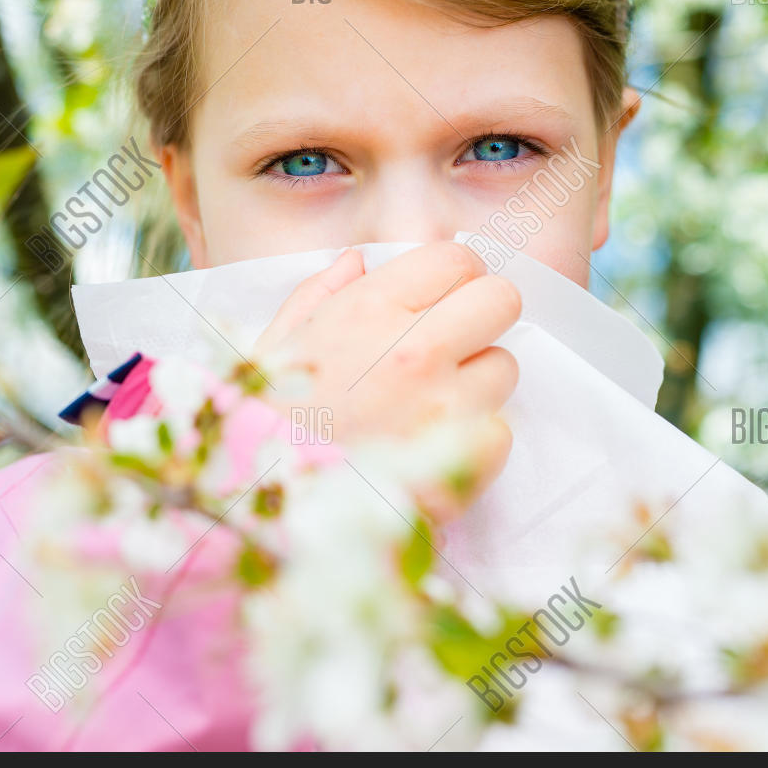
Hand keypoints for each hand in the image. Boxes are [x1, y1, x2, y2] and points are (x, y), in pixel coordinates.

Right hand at [253, 241, 520, 519]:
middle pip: (500, 301)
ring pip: (504, 367)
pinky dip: (474, 440)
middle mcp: (417, 349)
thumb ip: (318, 294)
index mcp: (370, 310)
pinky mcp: (466, 461)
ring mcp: (447, 406)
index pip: (457, 260)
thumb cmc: (264, 424)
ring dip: (475, 382)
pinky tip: (431, 448)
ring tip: (428, 406)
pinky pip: (500, 429)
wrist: (265, 506)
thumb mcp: (274, 344)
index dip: (450, 278)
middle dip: (478, 317)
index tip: (438, 299)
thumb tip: (358, 262)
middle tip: (449, 344)